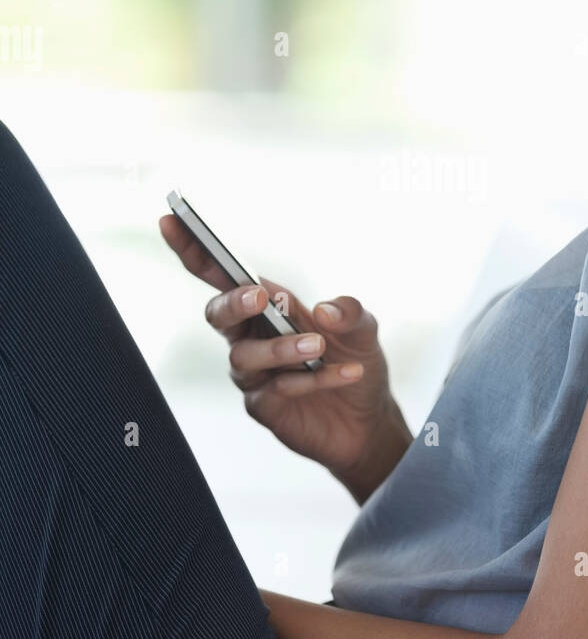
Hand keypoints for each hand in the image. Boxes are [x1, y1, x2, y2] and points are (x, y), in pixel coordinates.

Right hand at [159, 213, 412, 495]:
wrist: (368, 418)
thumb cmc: (354, 359)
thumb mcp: (363, 329)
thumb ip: (350, 312)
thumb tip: (323, 310)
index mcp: (266, 303)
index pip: (220, 273)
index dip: (192, 248)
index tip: (169, 219)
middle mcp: (251, 335)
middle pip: (218, 314)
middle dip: (233, 303)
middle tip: (259, 297)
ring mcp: (254, 373)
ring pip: (244, 356)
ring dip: (281, 347)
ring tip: (318, 346)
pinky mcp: (263, 405)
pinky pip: (276, 388)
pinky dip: (313, 378)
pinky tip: (348, 373)